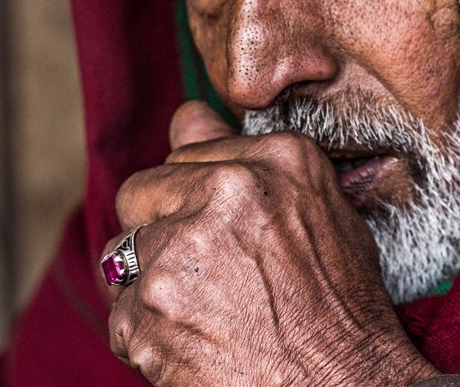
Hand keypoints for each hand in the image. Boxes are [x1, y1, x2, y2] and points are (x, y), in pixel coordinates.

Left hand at [104, 102, 438, 385]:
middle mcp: (224, 194)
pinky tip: (194, 343)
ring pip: (120, 253)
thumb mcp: (315, 210)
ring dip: (148, 283)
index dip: (192, 196)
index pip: (183, 152)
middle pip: (139, 192)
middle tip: (200, 270)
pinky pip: (121, 313)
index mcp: (271, 161)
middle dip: (157, 228)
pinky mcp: (150, 311)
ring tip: (201, 311)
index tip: (213, 230)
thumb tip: (185, 115)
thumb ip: (242, 153)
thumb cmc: (339, 307)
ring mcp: (180, 252)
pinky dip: (147, 334)